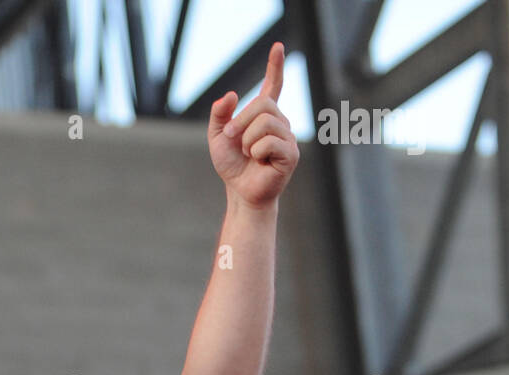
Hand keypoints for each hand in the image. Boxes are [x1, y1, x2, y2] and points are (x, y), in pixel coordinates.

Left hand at [208, 41, 298, 208]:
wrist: (240, 192)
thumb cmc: (232, 165)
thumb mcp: (217, 136)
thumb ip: (219, 114)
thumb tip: (232, 95)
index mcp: (264, 116)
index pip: (273, 86)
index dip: (275, 66)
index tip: (277, 47)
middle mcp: (280, 122)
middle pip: (263, 104)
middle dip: (241, 122)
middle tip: (232, 139)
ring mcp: (289, 138)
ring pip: (265, 123)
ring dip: (248, 141)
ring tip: (249, 155)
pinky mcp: (291, 155)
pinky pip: (270, 142)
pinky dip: (257, 152)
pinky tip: (260, 162)